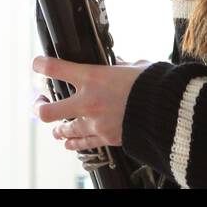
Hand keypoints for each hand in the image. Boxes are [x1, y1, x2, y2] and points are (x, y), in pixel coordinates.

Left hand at [31, 55, 150, 151]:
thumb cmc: (154, 84)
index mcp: (93, 76)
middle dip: (39, 107)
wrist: (168, 112)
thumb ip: (122, 65)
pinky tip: (69, 143)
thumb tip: (119, 62)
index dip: (40, 65)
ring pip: (64, 131)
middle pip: (47, 111)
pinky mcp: (106, 138)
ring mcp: (95, 123)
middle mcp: (88, 101)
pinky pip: (83, 144)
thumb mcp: (135, 65)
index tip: (37, 65)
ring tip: (56, 128)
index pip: (55, 69)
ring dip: (58, 128)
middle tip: (39, 102)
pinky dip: (75, 143)